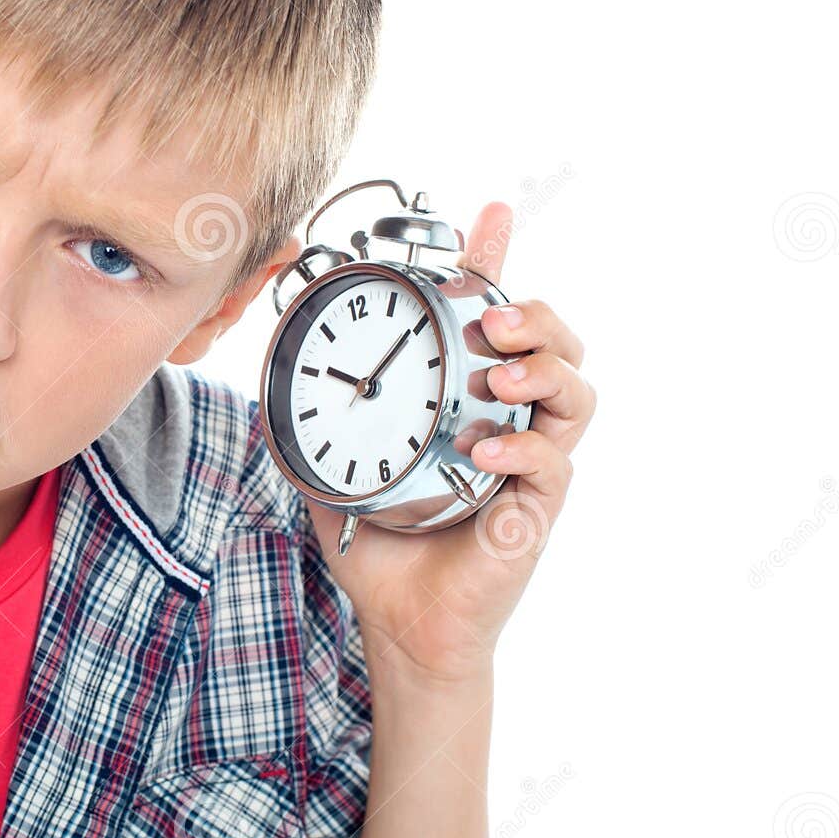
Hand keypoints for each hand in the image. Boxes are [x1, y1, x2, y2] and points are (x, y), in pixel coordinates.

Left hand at [306, 202, 595, 685]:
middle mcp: (505, 421)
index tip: (492, 216)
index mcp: (463, 400)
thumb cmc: (377, 544)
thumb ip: (309, 424)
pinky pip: (553, 465)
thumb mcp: (330, 469)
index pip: (489, 322)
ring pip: (573, 392)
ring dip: (542, 370)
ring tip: (499, 374)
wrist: (400, 621)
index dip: (495, 265)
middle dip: (534, 315)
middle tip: (493, 317)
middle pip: (553, 344)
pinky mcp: (534, 509)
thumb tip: (265, 381)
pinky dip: (526, 447)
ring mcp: (526, 463)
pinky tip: (488, 447)